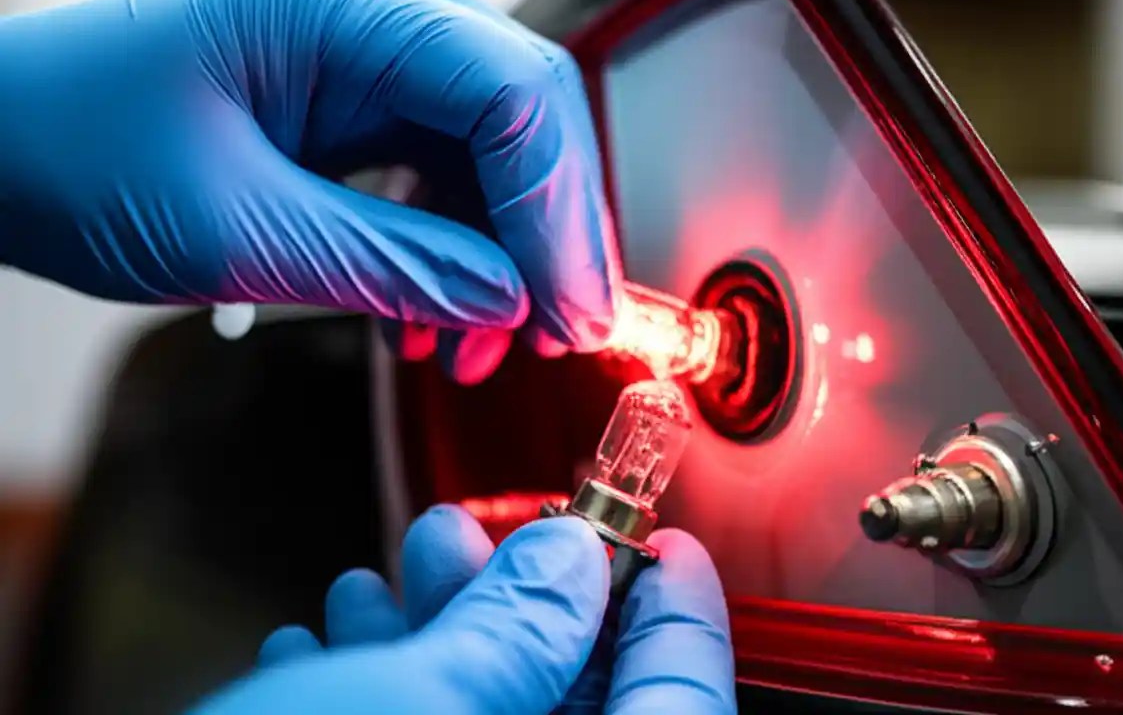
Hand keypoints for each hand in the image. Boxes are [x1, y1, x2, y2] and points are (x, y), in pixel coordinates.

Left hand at [0, 0, 615, 380]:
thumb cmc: (63, 146)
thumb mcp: (234, 230)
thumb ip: (392, 267)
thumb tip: (512, 303)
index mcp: (342, 6)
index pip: (509, 92)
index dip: (555, 211)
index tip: (569, 314)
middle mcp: (370, 19)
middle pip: (523, 116)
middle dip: (548, 235)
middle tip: (556, 335)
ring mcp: (366, 60)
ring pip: (495, 153)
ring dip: (506, 257)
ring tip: (479, 347)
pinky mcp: (354, 106)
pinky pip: (443, 175)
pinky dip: (456, 254)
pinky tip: (435, 318)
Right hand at [189, 506, 735, 713]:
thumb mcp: (424, 704)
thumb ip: (521, 630)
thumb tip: (574, 561)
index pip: (682, 702)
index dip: (679, 616)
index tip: (664, 543)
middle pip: (575, 702)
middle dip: (527, 604)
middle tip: (487, 532)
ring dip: (439, 634)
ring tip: (389, 573)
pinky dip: (386, 685)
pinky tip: (333, 641)